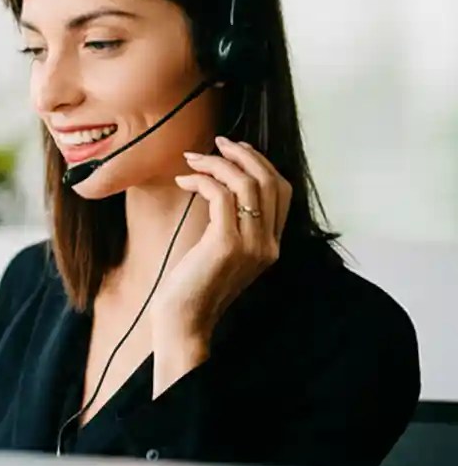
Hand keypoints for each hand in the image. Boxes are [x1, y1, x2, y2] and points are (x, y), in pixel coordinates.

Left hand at [155, 136, 292, 333]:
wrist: (184, 321)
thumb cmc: (194, 287)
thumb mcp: (221, 252)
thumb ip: (232, 225)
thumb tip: (220, 187)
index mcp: (272, 245)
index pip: (283, 190)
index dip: (261, 163)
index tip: (234, 151)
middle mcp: (269, 244)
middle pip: (270, 180)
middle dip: (244, 154)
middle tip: (217, 143)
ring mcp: (251, 245)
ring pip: (247, 183)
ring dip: (218, 163)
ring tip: (193, 160)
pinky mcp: (226, 245)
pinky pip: (220, 195)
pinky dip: (202, 180)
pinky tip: (184, 182)